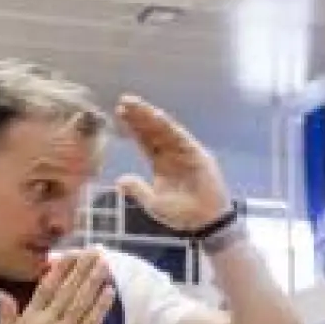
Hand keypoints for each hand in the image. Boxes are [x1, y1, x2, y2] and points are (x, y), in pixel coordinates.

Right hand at [0, 249, 115, 323]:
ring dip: (95, 283)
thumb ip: (6, 312)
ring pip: (82, 304)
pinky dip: (101, 307)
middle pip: (68, 291)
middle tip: (95, 252)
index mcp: (30, 319)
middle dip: (82, 270)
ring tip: (104, 265)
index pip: (46, 288)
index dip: (60, 269)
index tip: (71, 253)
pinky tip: (109, 292)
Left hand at [113, 96, 233, 232]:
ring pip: (164, 129)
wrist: (205, 222)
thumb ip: (137, 190)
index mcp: (160, 162)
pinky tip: (156, 115)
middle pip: (152, 130)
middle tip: (123, 101)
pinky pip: (181, 137)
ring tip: (135, 104)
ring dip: (150, 116)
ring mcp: (184, 151)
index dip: (132, 127)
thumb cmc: (181, 214)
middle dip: (139, 116)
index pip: (144, 140)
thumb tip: (119, 181)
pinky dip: (168, 126)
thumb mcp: (154, 204)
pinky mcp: (197, 154)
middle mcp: (171, 153)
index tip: (119, 112)